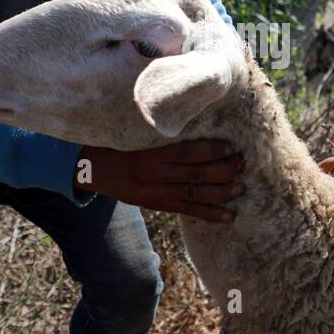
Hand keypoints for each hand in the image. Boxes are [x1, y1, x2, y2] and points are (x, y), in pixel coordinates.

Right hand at [75, 139, 244, 222]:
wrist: (92, 167)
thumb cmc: (120, 142)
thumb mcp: (137, 132)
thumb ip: (162, 130)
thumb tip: (194, 116)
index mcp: (150, 151)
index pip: (187, 151)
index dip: (212, 150)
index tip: (231, 145)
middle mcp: (154, 173)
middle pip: (196, 173)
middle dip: (224, 170)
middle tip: (242, 164)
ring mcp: (155, 191)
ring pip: (195, 194)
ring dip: (222, 192)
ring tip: (241, 188)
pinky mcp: (156, 204)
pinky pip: (187, 210)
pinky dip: (210, 214)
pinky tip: (229, 216)